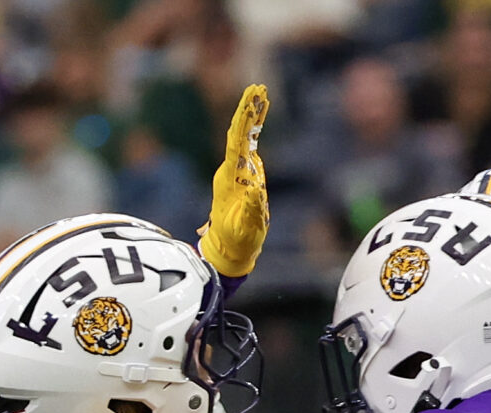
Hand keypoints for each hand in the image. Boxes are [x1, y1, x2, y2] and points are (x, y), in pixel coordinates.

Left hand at [197, 82, 269, 278]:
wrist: (229, 248)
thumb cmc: (238, 241)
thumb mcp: (246, 230)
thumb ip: (252, 211)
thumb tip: (256, 190)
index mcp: (230, 179)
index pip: (236, 144)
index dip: (243, 122)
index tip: (250, 102)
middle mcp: (231, 169)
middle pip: (239, 133)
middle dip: (247, 110)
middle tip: (257, 87)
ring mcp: (238, 170)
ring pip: (244, 136)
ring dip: (252, 114)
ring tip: (260, 91)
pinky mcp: (245, 172)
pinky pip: (249, 145)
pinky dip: (255, 128)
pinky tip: (260, 112)